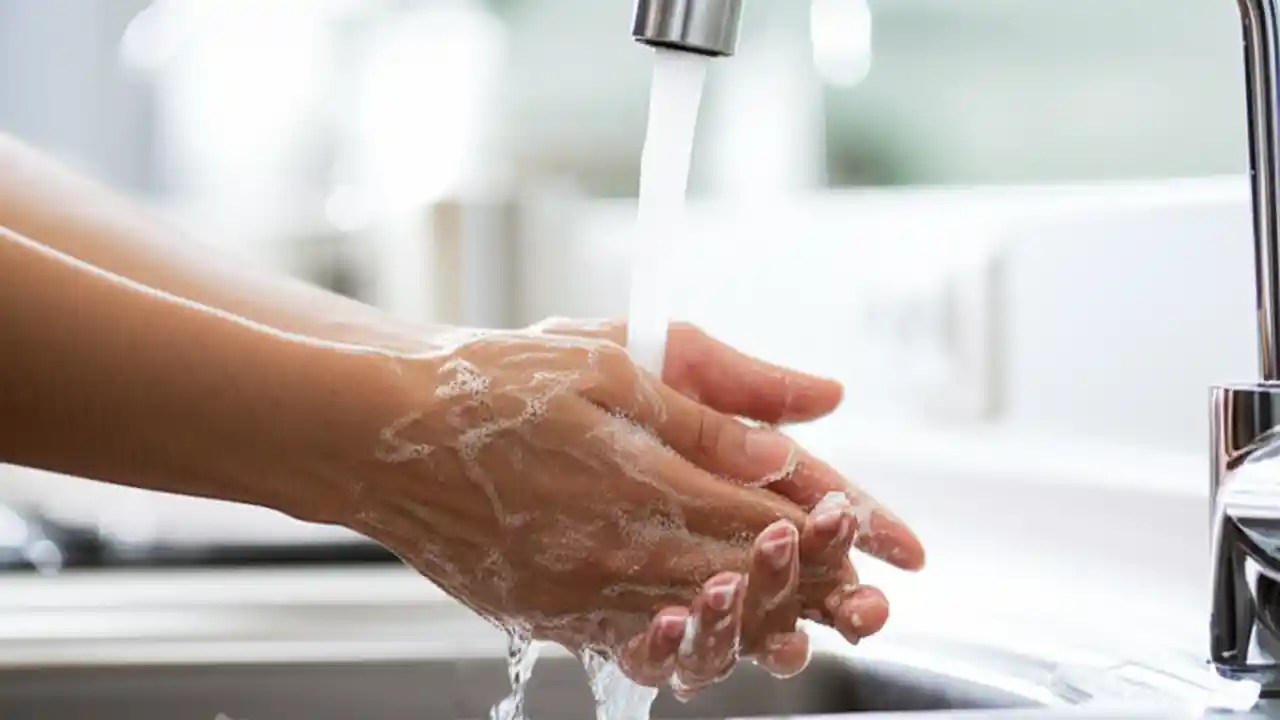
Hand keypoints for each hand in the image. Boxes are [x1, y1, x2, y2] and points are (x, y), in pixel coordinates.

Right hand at [345, 321, 921, 691]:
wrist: (382, 436)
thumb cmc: (490, 387)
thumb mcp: (604, 363)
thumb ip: (700, 412)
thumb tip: (785, 441)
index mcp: (643, 477)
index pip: (759, 512)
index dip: (825, 526)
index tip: (868, 531)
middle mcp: (618, 547)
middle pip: (741, 577)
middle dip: (812, 588)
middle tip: (866, 600)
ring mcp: (580, 591)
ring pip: (694, 624)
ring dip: (757, 628)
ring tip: (805, 634)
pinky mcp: (544, 614)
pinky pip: (628, 644)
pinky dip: (680, 646)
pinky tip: (706, 640)